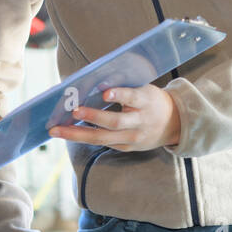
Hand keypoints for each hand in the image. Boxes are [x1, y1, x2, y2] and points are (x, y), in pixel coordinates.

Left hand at [47, 85, 179, 151]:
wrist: (173, 124)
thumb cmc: (151, 101)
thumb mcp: (144, 89)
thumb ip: (124, 87)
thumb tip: (93, 83)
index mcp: (146, 101)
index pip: (133, 97)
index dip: (120, 95)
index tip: (105, 93)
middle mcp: (140, 122)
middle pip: (115, 122)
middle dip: (92, 117)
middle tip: (73, 111)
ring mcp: (133, 138)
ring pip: (104, 138)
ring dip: (78, 134)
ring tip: (58, 129)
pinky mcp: (127, 148)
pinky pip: (103, 143)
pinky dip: (84, 138)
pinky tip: (68, 133)